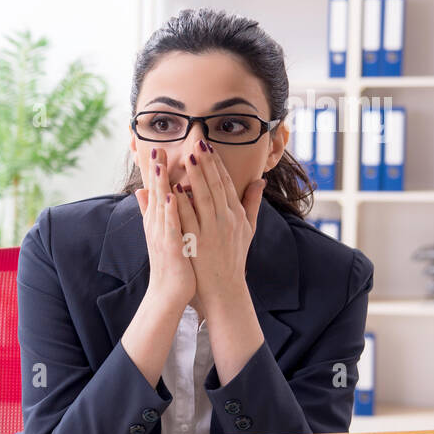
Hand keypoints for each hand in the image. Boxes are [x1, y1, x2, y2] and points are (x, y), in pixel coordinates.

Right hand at [135, 146, 195, 311]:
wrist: (168, 293)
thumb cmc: (169, 263)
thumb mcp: (158, 233)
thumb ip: (150, 211)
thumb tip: (139, 191)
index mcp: (157, 221)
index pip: (155, 191)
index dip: (155, 170)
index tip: (158, 148)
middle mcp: (156, 225)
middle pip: (155, 193)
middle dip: (155, 170)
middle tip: (156, 147)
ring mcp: (162, 235)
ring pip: (161, 205)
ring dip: (160, 184)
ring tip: (160, 164)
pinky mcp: (170, 246)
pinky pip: (171, 224)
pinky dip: (170, 209)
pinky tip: (171, 195)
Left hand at [172, 141, 264, 308]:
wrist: (225, 290)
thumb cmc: (233, 259)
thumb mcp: (248, 230)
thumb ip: (252, 203)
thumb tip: (259, 180)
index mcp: (236, 214)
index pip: (225, 183)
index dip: (217, 164)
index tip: (208, 147)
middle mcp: (226, 220)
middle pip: (215, 186)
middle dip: (206, 163)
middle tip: (198, 142)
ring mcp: (212, 231)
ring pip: (203, 198)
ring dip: (196, 177)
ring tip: (189, 157)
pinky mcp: (197, 242)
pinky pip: (188, 219)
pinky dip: (182, 203)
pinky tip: (174, 189)